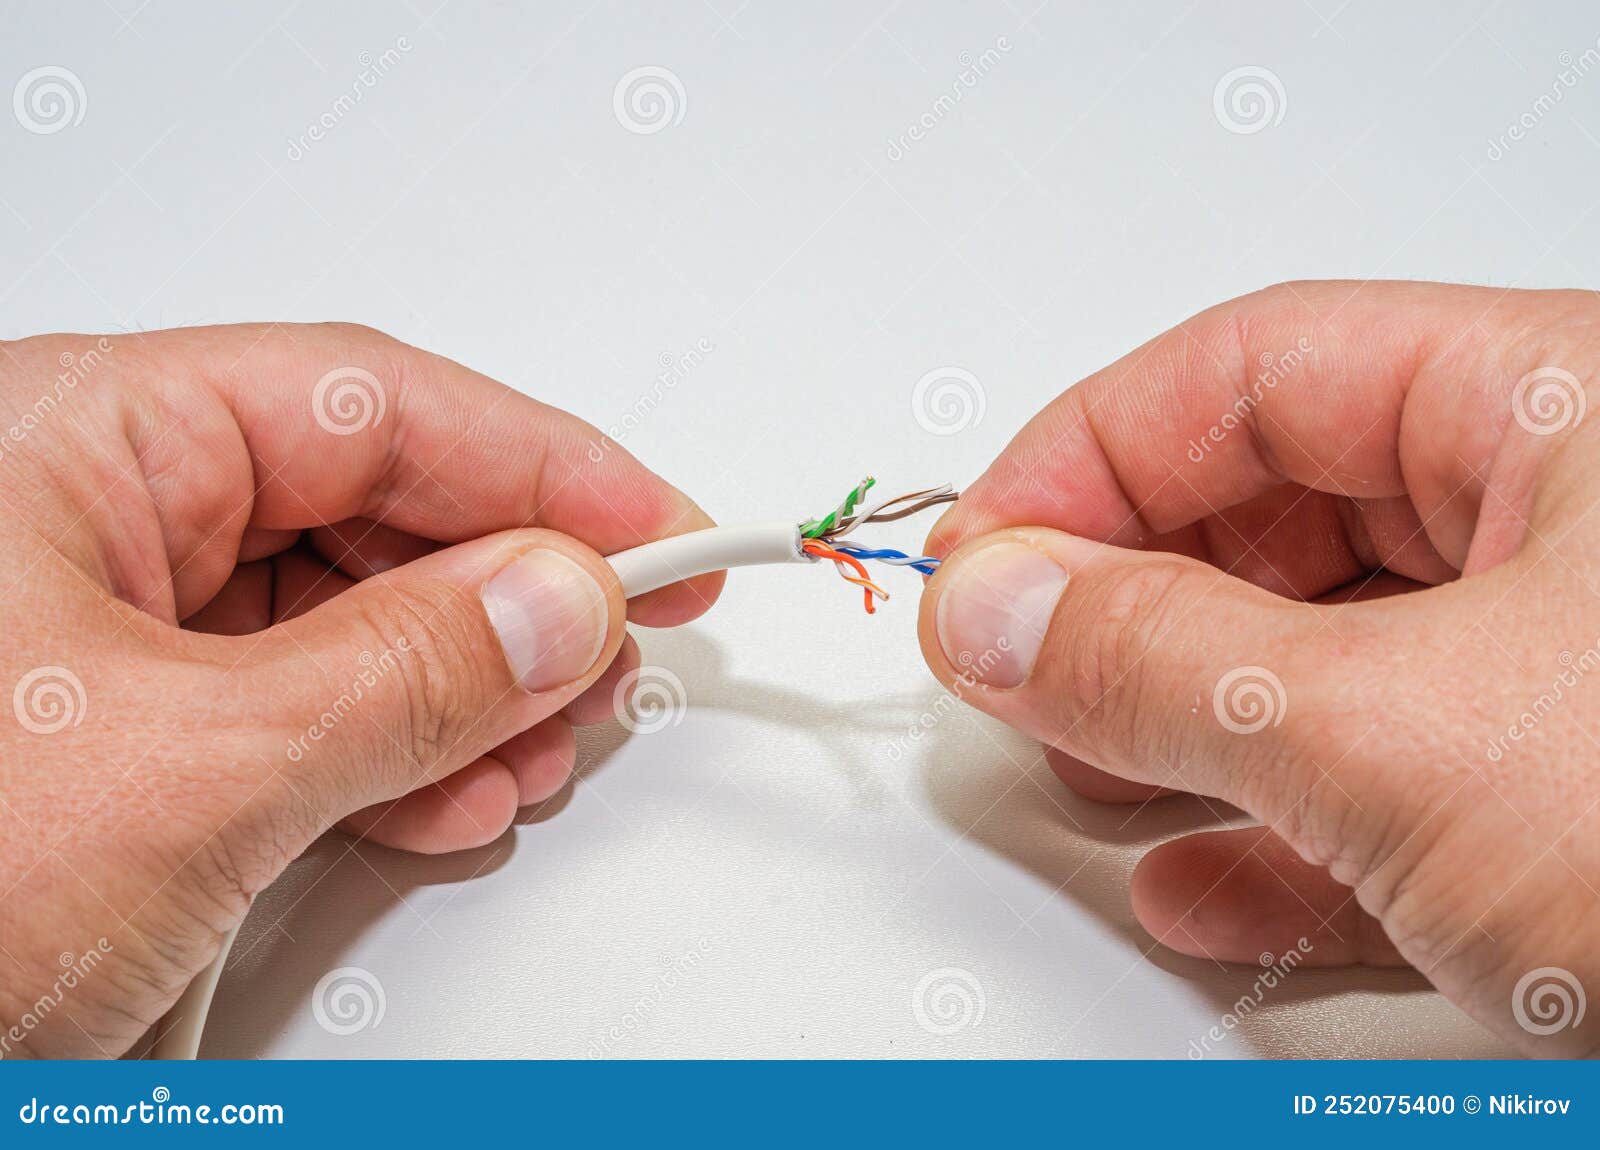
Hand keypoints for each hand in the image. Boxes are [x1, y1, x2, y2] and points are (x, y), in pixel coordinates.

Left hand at [0, 323, 720, 1057]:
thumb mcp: (188, 771)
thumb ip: (402, 671)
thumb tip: (562, 600)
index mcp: (65, 442)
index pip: (366, 402)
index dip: (538, 463)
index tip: (661, 530)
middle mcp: (80, 519)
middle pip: (363, 506)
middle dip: (506, 591)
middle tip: (616, 648)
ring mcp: (99, 636)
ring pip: (341, 619)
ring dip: (463, 687)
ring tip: (543, 746)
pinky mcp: (119, 742)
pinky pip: (299, 714)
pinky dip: (395, 758)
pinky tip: (452, 797)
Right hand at [919, 281, 1599, 1057]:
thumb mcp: (1401, 735)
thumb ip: (1158, 656)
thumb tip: (988, 605)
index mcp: (1569, 407)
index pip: (1255, 372)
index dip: (1086, 458)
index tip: (978, 559)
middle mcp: (1578, 523)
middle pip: (1279, 512)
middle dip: (1127, 603)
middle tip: (1015, 673)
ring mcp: (1575, 674)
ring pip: (1323, 660)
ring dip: (1182, 726)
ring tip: (1084, 774)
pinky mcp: (1574, 811)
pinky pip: (1383, 790)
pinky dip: (1273, 842)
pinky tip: (1200, 889)